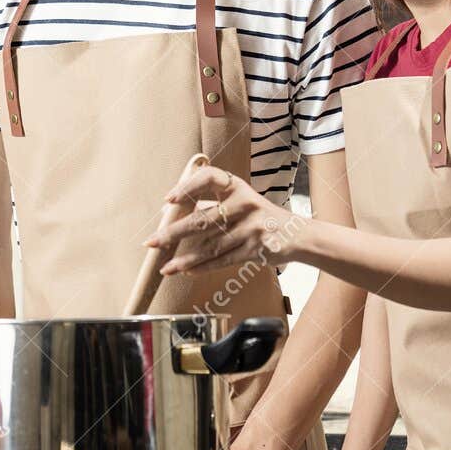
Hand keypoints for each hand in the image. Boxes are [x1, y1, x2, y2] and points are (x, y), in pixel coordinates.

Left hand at [145, 164, 299, 275]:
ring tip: (165, 267)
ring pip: (211, 245)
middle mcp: (245, 203)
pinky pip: (224, 260)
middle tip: (152, 242)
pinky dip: (203, 267)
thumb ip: (211, 203)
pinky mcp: (257, 248)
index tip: (168, 200)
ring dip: (185, 258)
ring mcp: (252, 226)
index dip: (187, 186)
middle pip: (203, 218)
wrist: (298, 235)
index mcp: (237, 187)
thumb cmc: (259, 217)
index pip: (210, 178)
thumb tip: (171, 211)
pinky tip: (186, 271)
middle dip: (174, 232)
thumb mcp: (240, 202)